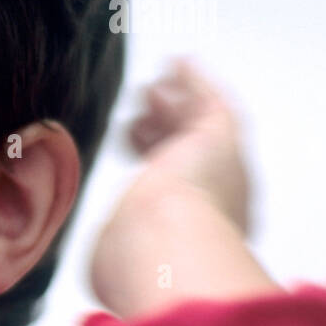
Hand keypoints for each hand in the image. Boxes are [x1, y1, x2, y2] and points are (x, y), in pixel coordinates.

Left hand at [89, 57, 274, 317]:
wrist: (168, 243)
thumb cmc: (142, 262)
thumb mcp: (119, 261)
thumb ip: (115, 252)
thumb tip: (102, 259)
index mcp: (197, 228)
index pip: (179, 187)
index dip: (160, 161)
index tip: (139, 148)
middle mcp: (219, 196)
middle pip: (192, 150)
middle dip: (169, 128)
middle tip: (145, 113)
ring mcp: (223, 162)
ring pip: (200, 123)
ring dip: (176, 103)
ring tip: (150, 89)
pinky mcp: (222, 133)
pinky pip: (210, 99)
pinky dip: (194, 80)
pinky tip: (176, 63)